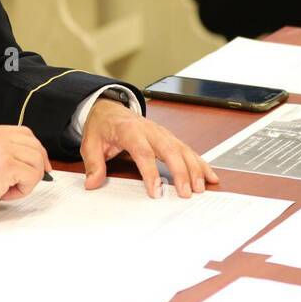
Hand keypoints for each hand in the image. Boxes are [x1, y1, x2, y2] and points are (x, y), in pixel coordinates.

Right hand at [0, 124, 51, 224]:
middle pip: (34, 144)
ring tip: (9, 189)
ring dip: (28, 180)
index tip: (39, 165)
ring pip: (36, 160)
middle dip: (38, 165)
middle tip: (30, 180)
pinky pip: (31, 175)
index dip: (35, 149)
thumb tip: (29, 160)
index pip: (24, 133)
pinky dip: (23, 189)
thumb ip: (1, 152)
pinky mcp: (6, 165)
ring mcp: (1, 149)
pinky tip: (6, 193)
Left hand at [81, 98, 219, 198]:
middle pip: (170, 150)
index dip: (150, 172)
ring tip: (201, 188)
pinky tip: (210, 176)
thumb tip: (93, 183)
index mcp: (130, 131)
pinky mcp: (170, 138)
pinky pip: (188, 150)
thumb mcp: (90, 143)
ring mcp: (163, 134)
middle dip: (180, 172)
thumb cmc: (103, 127)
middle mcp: (150, 131)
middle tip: (186, 193)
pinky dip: (200, 163)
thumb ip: (93, 164)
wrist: (110, 108)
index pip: (143, 152)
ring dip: (194, 169)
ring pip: (183, 150)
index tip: (156, 191)